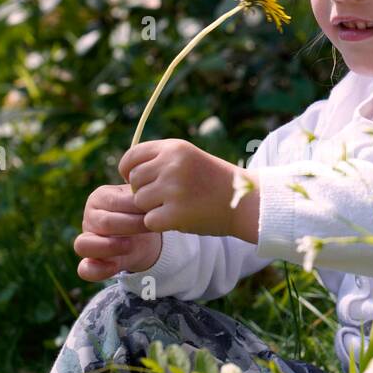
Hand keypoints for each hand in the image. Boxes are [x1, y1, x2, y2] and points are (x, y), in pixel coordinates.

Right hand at [74, 183, 162, 280]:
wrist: (147, 236)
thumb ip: (141, 185)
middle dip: (131, 225)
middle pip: (104, 223)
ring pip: (83, 245)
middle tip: (151, 226)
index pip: (114, 202)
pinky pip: (85, 270)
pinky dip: (98, 270)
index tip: (156, 209)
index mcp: (100, 197)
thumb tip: (139, 170)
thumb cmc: (143, 211)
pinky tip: (116, 266)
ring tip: (131, 245)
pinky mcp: (90, 262)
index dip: (136, 206)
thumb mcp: (143, 198)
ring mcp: (87, 241)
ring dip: (109, 246)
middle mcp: (89, 218)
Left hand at [118, 139, 256, 240]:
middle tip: (165, 198)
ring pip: (139, 202)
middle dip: (144, 192)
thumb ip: (160, 160)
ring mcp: (174, 189)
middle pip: (134, 182)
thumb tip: (125, 171)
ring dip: (152, 209)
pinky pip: (149, 221)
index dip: (129, 172)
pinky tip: (179, 219)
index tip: (139, 182)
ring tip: (176, 207)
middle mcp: (172, 164)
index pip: (131, 158)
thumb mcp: (189, 158)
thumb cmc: (215, 182)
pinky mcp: (176, 213)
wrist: (246, 202)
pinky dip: (160, 224)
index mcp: (174, 148)